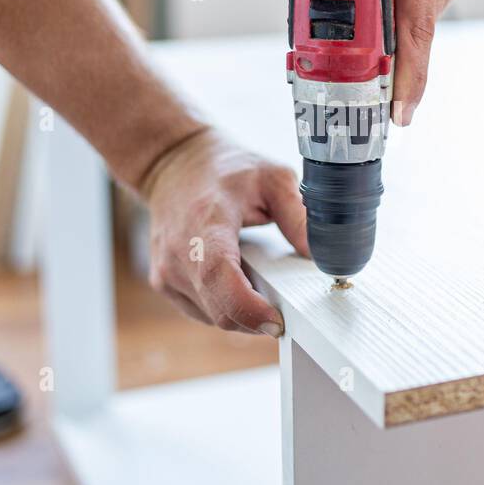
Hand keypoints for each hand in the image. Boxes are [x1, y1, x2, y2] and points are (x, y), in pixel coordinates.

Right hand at [141, 127, 308, 332]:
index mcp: (205, 223)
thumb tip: (320, 256)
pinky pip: (201, 312)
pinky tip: (237, 281)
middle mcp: (178, 253)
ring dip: (242, 314)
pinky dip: (224, 306)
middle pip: (220, 309)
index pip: (218, 277)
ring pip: (212, 317)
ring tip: (259, 284)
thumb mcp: (272, 177)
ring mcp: (166, 272)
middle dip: (257, 318)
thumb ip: (298, 215)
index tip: (278, 320)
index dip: (249, 308)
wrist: (174, 164)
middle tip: (285, 308)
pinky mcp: (163, 283)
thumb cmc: (224, 169)